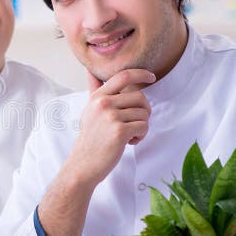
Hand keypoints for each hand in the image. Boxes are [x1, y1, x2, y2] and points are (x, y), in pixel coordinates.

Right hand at [66, 69, 154, 187]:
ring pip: (144, 113)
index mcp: (97, 96)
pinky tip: (129, 142)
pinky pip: (144, 126)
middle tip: (135, 124)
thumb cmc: (90, 138)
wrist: (83, 164)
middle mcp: (103, 103)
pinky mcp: (119, 131)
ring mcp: (111, 116)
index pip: (123, 76)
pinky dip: (141, 136)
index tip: (151, 77)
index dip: (141, 73)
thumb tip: (91, 71)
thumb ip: (94, 91)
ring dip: (142, 126)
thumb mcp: (89, 110)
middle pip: (140, 96)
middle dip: (144, 111)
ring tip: (129, 135)